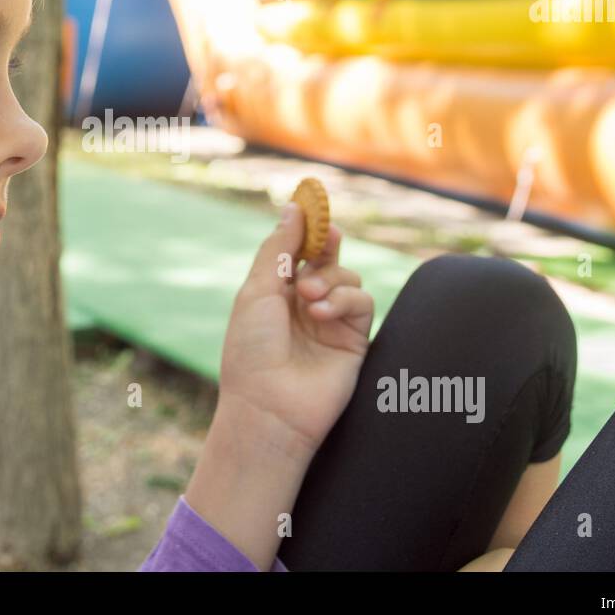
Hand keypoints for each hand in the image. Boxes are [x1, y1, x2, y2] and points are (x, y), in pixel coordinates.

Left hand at [218, 202, 375, 460]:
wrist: (270, 406)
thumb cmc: (252, 350)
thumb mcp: (258, 290)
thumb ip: (279, 248)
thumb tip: (293, 208)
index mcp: (274, 292)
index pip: (296, 251)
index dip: (306, 229)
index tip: (314, 207)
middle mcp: (303, 305)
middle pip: (326, 258)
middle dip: (326, 245)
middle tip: (324, 239)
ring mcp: (330, 322)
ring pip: (348, 277)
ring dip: (330, 279)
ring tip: (309, 299)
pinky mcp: (354, 339)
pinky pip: (362, 302)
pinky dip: (345, 300)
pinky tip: (322, 314)